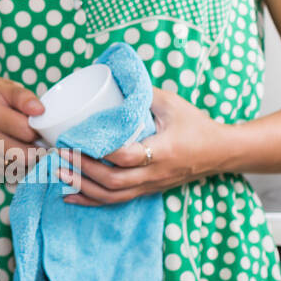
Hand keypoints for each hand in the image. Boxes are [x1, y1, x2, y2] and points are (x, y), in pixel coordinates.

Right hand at [0, 76, 47, 176]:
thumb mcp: (3, 86)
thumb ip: (23, 97)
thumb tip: (40, 111)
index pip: (25, 131)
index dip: (39, 131)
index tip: (41, 129)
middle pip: (19, 154)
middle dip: (35, 151)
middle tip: (40, 144)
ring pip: (11, 167)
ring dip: (25, 162)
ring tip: (28, 148)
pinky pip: (0, 171)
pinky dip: (12, 167)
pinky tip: (15, 156)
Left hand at [59, 85, 225, 205]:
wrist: (221, 152)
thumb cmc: (196, 124)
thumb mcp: (170, 102)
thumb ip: (141, 92)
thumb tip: (109, 78)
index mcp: (163, 151)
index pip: (127, 156)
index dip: (100, 151)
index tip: (76, 138)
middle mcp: (156, 174)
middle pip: (114, 181)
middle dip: (83, 170)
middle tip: (60, 154)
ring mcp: (151, 185)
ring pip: (113, 196)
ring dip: (83, 187)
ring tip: (58, 172)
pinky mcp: (148, 190)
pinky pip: (118, 201)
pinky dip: (91, 200)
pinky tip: (69, 196)